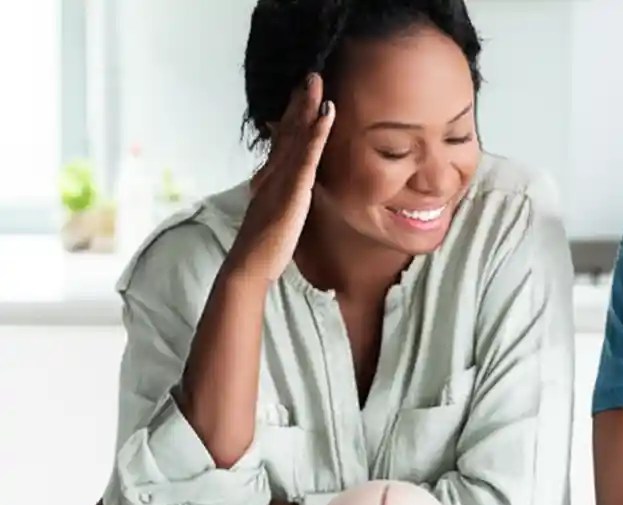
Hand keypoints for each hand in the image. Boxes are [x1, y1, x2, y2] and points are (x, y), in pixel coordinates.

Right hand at [226, 72, 334, 284]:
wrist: (249, 263)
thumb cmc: (264, 246)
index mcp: (269, 178)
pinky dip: (317, 133)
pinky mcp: (291, 189)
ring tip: (315, 82)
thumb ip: (282, 198)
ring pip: (296, 137)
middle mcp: (272, 172)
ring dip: (306, 107)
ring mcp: (280, 179)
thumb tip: (291, 190)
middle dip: (299, 102)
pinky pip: (307, 156)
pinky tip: (326, 114)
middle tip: (310, 75)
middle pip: (288, 131)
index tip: (302, 94)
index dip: (293, 117)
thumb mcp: (276, 215)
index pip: (283, 141)